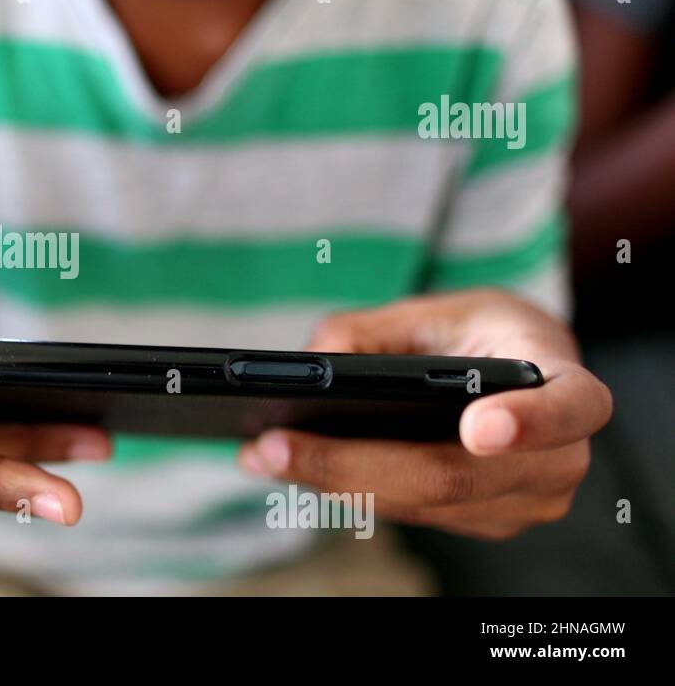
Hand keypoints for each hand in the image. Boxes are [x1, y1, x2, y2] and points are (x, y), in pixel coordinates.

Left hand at [237, 289, 612, 539]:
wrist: (515, 374)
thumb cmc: (479, 333)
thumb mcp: (434, 309)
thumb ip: (374, 329)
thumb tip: (309, 362)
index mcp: (565, 384)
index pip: (568, 408)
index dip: (527, 423)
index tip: (477, 429)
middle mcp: (557, 458)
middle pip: (454, 477)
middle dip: (354, 465)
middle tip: (277, 446)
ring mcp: (522, 502)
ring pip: (420, 506)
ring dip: (333, 483)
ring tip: (262, 454)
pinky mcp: (481, 523)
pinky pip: (409, 514)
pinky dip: (345, 490)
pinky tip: (290, 466)